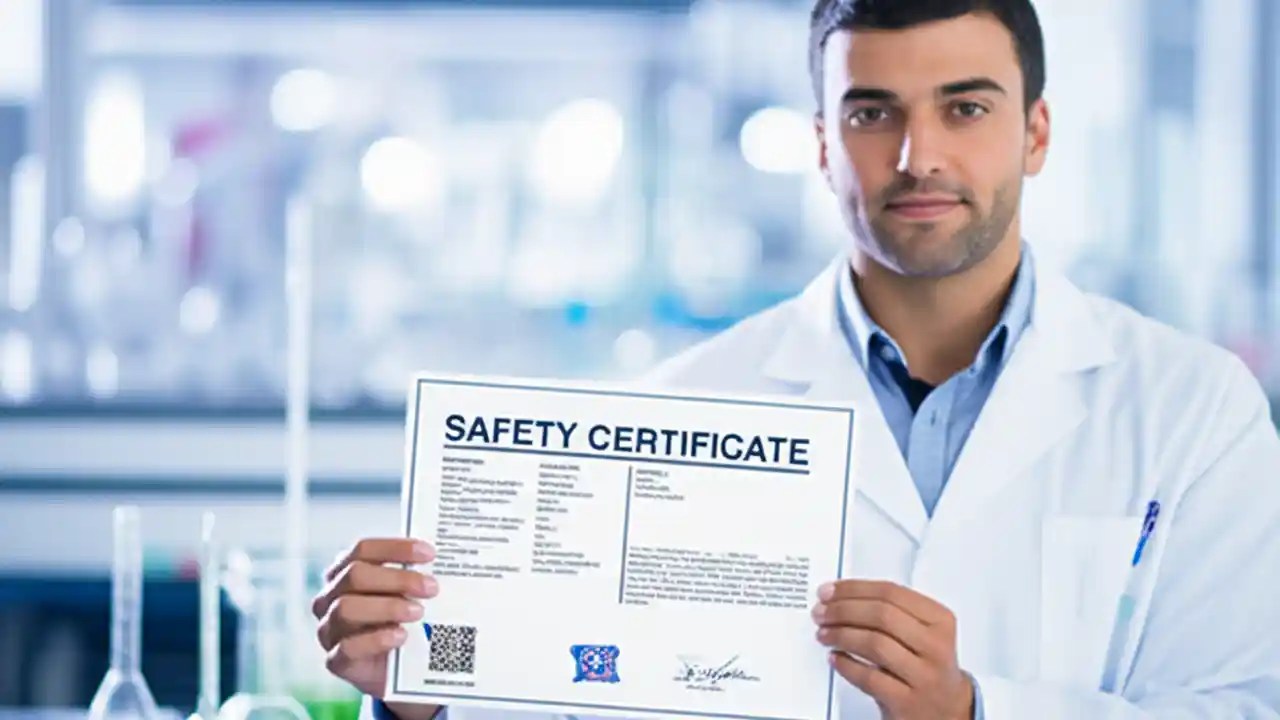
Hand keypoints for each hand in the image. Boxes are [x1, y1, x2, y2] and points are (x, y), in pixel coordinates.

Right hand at [312, 537, 439, 719]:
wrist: (394, 671)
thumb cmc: (400, 620)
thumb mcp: (407, 595)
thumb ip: (414, 579)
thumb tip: (444, 563)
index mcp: (344, 572)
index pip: (363, 550)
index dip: (395, 548)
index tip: (429, 553)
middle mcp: (330, 598)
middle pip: (355, 576)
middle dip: (397, 578)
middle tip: (431, 587)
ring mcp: (329, 629)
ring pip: (346, 609)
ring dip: (387, 607)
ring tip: (418, 611)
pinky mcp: (336, 661)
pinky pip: (348, 647)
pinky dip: (376, 639)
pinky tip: (401, 635)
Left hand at [812, 580, 973, 719]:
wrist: (946, 710)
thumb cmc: (926, 665)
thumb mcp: (921, 632)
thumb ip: (890, 611)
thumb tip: (840, 596)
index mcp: (940, 620)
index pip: (892, 593)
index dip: (854, 589)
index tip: (829, 590)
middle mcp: (936, 647)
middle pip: (882, 615)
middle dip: (843, 610)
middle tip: (821, 612)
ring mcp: (923, 676)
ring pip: (875, 644)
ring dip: (841, 635)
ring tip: (824, 634)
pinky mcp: (907, 703)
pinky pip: (869, 678)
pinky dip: (846, 665)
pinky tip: (835, 658)